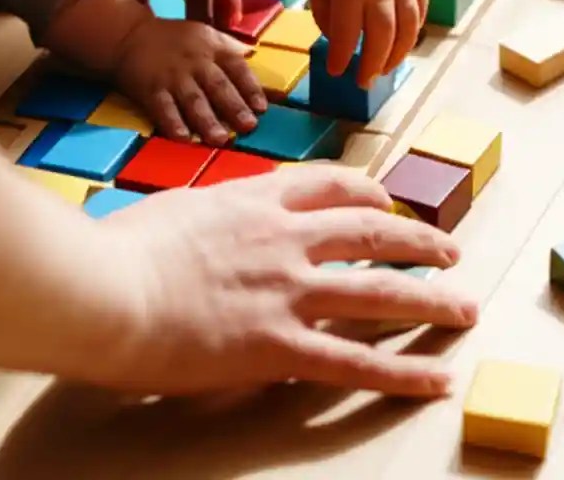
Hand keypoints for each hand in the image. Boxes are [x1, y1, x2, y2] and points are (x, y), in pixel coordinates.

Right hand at [92, 166, 477, 396]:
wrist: (99, 287)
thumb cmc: (113, 250)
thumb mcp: (168, 210)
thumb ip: (206, 214)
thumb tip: (207, 222)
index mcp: (253, 199)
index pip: (330, 184)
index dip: (368, 192)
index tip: (386, 200)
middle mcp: (284, 237)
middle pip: (373, 230)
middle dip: (419, 239)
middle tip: (448, 250)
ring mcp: (288, 290)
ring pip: (383, 291)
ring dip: (432, 301)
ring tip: (465, 310)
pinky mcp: (280, 345)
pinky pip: (357, 362)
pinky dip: (404, 373)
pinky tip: (436, 379)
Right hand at [113, 15, 266, 144]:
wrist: (129, 36)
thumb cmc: (174, 40)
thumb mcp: (206, 35)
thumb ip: (230, 50)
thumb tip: (257, 61)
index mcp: (212, 48)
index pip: (236, 68)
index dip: (250, 88)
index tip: (261, 107)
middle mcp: (195, 62)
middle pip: (217, 86)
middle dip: (234, 107)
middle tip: (248, 126)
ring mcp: (172, 76)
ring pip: (193, 100)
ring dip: (207, 120)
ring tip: (219, 139)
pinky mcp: (151, 89)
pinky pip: (163, 108)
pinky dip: (172, 123)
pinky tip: (183, 137)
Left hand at [305, 0, 427, 88]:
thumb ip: (326, 14)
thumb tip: (341, 41)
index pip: (348, 36)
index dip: (342, 59)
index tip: (337, 72)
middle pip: (383, 38)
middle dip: (373, 65)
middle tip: (364, 82)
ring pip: (408, 28)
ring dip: (398, 53)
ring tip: (386, 69)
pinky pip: (420, 8)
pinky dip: (415, 29)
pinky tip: (404, 42)